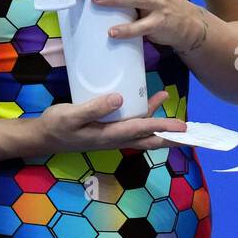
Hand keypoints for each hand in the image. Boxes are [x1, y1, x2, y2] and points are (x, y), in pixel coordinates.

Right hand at [29, 90, 185, 155]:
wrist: (44, 137)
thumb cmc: (57, 125)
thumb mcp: (71, 115)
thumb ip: (94, 108)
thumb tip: (119, 98)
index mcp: (110, 136)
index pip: (142, 130)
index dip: (163, 127)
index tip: (182, 127)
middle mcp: (116, 139)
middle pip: (150, 139)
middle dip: (171, 135)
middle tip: (193, 132)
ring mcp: (113, 136)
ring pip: (143, 131)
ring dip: (159, 121)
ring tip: (167, 99)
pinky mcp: (109, 130)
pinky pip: (134, 125)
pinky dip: (146, 115)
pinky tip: (149, 101)